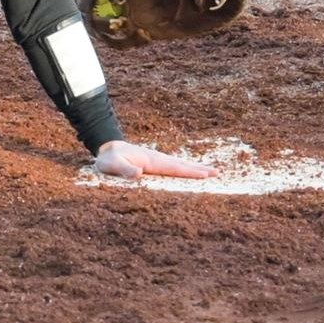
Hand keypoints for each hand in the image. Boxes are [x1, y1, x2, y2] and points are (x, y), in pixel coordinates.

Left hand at [94, 140, 216, 179]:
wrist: (106, 147)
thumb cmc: (108, 159)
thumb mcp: (112, 165)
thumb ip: (124, 169)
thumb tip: (138, 173)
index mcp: (151, 161)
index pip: (174, 168)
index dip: (190, 172)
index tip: (206, 175)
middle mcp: (157, 159)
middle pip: (181, 165)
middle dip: (199, 169)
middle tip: (217, 173)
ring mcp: (156, 160)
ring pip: (179, 165)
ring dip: (194, 168)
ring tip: (209, 172)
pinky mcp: (154, 163)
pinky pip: (172, 167)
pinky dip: (184, 169)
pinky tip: (189, 172)